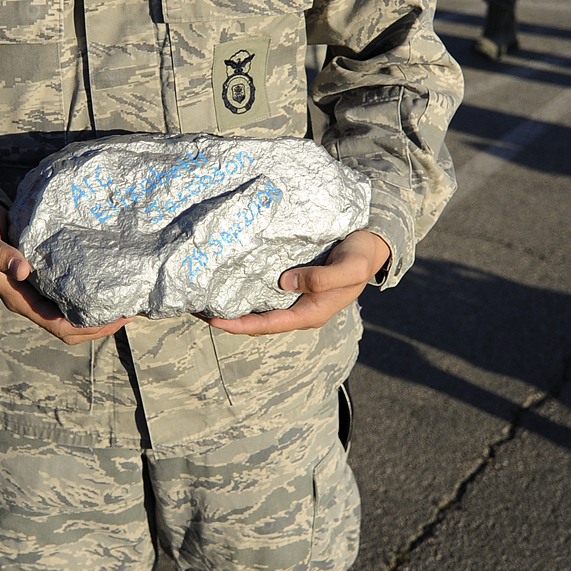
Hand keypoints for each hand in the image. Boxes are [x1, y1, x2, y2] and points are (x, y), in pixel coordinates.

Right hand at [0, 199, 129, 344]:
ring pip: (72, 313)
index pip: (60, 326)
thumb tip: (22, 271)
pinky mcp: (42, 276)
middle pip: (71, 327)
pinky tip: (106, 280)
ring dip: (98, 312)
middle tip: (131, 309)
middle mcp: (30, 300)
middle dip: (101, 325)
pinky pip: (69, 294)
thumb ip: (0, 254)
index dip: (90, 328)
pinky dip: (89, 293)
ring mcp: (37, 290)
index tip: (117, 318)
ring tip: (125, 298)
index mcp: (18, 298)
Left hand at [210, 228, 392, 336]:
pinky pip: (264, 292)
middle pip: (258, 322)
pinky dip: (245, 290)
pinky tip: (228, 280)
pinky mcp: (294, 283)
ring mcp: (296, 297)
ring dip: (234, 306)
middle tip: (198, 308)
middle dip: (229, 319)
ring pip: (259, 308)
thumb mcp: (349, 268)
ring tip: (206, 298)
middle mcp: (300, 308)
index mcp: (311, 312)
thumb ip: (323, 278)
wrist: (371, 245)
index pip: (268, 325)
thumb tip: (285, 282)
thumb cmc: (361, 256)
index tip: (213, 320)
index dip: (240, 326)